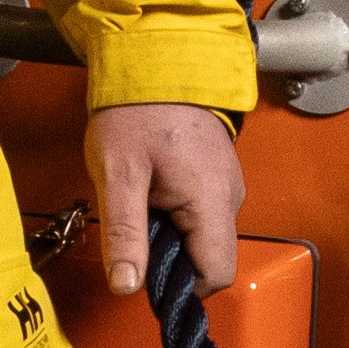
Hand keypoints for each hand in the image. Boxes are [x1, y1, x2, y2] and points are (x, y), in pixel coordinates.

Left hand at [85, 101, 243, 297]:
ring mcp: (227, 185)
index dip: (181, 287)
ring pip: (203, 238)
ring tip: (142, 202)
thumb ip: (124, 234)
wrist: (154, 60)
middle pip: (208, 259)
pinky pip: (201, 215)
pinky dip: (175, 216)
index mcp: (212, 200)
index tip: (147, 274)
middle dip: (170, 259)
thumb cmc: (136, 110)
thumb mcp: (118, 174)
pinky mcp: (217, 177)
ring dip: (170, 236)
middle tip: (135, 229)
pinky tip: (153, 191)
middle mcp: (230, 196)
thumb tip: (127, 286)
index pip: (215, 275)